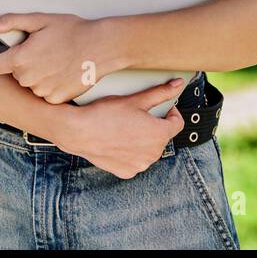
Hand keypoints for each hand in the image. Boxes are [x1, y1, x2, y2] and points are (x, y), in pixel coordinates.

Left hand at [0, 11, 113, 103]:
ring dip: (38, 77)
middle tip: (46, 52)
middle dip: (25, 66)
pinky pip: (45, 95)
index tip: (23, 50)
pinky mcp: (56, 100)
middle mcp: (28, 79)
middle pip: (16, 75)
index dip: (9, 57)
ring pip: (31, 86)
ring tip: (57, 61)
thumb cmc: (71, 30)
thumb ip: (9, 22)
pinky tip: (63, 73)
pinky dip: (52, 87)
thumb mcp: (40, 20)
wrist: (101, 46)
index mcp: (20, 59)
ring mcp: (42, 91)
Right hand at [52, 78, 187, 178]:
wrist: (78, 131)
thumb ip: (161, 92)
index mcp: (159, 134)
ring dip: (143, 140)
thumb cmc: (106, 113)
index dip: (171, 112)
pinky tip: (118, 141)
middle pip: (162, 137)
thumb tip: (178, 85)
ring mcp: (139, 165)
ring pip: (149, 150)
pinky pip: (135, 160)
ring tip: (126, 127)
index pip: (177, 124)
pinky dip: (131, 152)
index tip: (162, 107)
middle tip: (138, 115)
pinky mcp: (126, 172)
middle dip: (155, 125)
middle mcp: (153, 154)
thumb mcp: (136, 99)